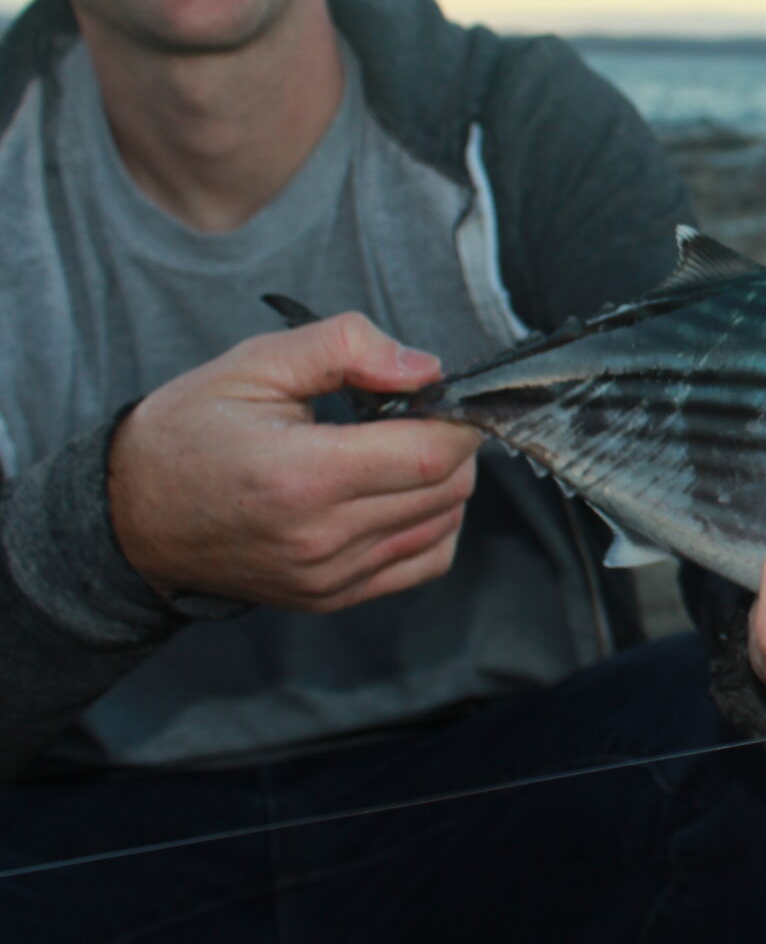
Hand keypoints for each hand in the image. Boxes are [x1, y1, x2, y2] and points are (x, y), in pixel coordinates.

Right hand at [107, 312, 481, 612]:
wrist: (131, 515)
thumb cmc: (192, 431)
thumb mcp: (257, 363)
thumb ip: (346, 347)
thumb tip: (424, 367)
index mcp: (303, 475)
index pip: (432, 454)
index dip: (457, 418)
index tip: (440, 396)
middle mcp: (320, 537)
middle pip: (448, 489)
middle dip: (451, 444)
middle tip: (414, 417)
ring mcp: (328, 576)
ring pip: (443, 525)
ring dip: (443, 483)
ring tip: (397, 452)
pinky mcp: (331, 597)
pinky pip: (424, 563)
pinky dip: (432, 525)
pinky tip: (399, 495)